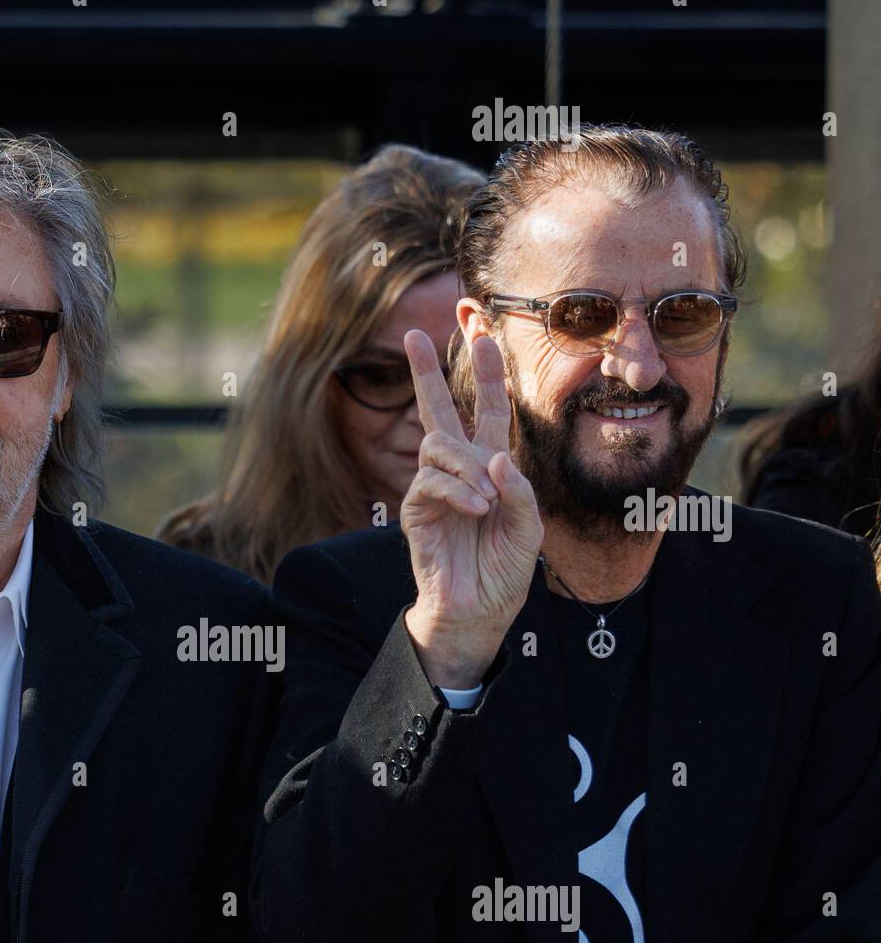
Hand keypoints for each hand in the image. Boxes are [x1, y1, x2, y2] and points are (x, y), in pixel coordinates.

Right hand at [400, 329, 542, 686]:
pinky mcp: (415, 511)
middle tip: (413, 333)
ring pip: (437, 445)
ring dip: (468, 466)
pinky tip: (476, 510)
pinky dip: (458, 491)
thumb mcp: (529, 526)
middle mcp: (458, 470)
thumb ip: (519, 491)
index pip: (485, 411)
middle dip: (426, 371)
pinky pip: (430, 481)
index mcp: (489, 466)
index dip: (485, 374)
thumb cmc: (504, 568)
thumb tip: (495, 458)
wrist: (479, 609)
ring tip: (487, 502)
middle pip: (437, 409)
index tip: (484, 334)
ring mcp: (433, 489)